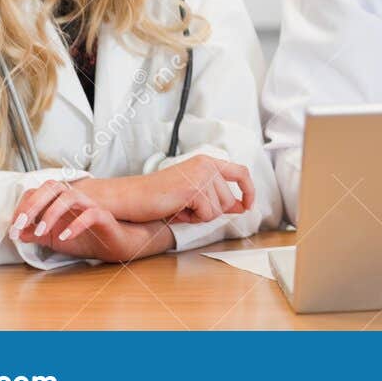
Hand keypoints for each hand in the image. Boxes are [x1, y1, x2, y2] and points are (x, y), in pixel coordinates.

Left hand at [9, 181, 174, 262]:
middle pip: (51, 187)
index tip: (14, 226)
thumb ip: (36, 233)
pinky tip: (65, 237)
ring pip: (69, 197)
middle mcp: (74, 199)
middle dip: (32, 204)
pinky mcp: (104, 217)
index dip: (23, 206)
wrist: (116, 245)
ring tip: (41, 232)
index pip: (38, 192)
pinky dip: (75, 225)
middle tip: (20, 224)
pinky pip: (90, 215)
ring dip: (51, 214)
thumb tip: (17, 232)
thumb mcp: (54, 238)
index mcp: (60, 201)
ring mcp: (90, 205)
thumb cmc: (87, 238)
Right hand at [72, 154, 255, 223]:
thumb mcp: (194, 194)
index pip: (241, 172)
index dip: (249, 190)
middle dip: (211, 211)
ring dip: (200, 216)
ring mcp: (202, 175)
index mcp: (207, 161)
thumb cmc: (159, 196)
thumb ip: (217, 197)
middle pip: (229, 200)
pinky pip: (207, 215)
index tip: (248, 205)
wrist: (132, 197)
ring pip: (219, 210)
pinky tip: (176, 210)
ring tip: (179, 207)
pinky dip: (192, 219)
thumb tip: (242, 206)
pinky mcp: (195, 189)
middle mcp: (207, 164)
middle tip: (186, 208)